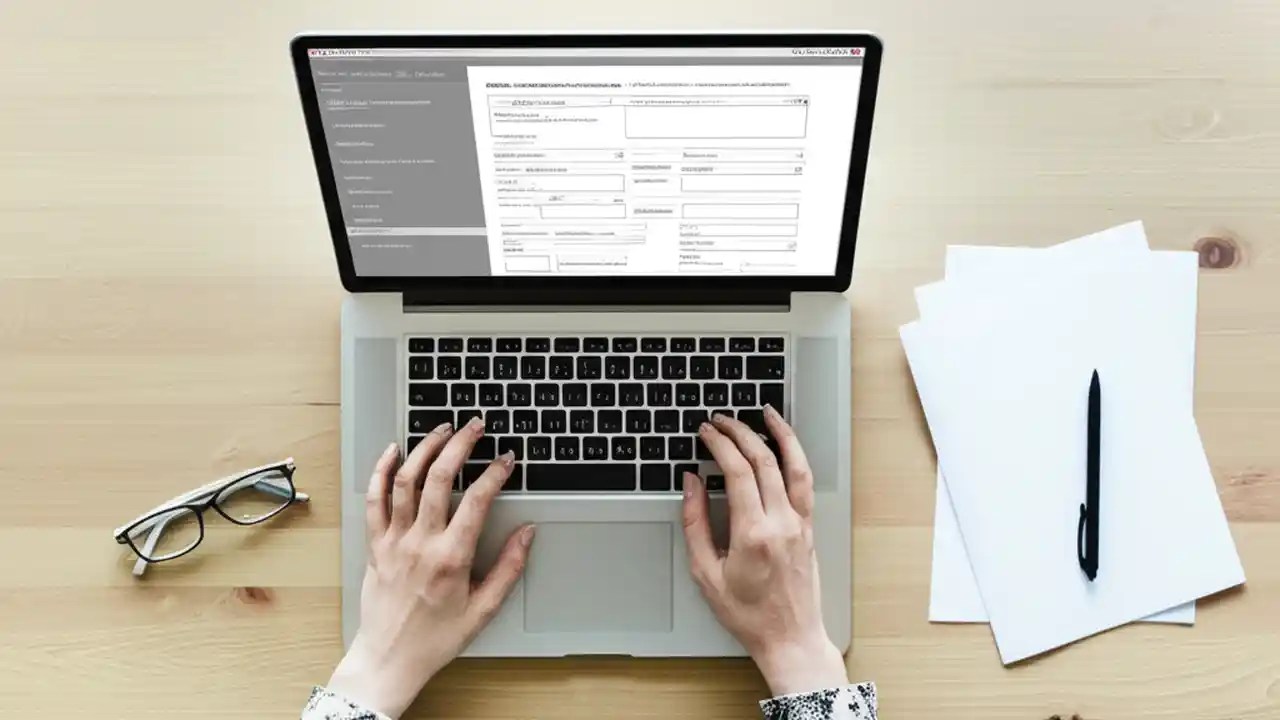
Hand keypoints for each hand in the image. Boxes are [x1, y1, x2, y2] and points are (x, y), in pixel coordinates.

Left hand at [327, 418, 533, 717]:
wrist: (389, 659)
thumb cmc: (436, 638)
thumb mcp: (484, 609)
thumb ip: (509, 568)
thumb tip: (527, 533)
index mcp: (451, 558)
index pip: (478, 500)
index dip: (496, 473)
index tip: (506, 459)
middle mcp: (420, 543)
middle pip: (440, 478)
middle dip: (461, 444)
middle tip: (475, 426)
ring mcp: (393, 541)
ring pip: (405, 480)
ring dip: (424, 448)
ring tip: (442, 430)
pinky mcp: (375, 544)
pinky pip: (373, 499)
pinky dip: (381, 470)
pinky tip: (393, 451)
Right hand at [682, 407, 847, 695]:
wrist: (790, 638)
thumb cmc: (747, 614)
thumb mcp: (706, 572)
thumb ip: (695, 523)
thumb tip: (691, 483)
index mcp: (753, 533)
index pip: (736, 471)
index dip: (719, 444)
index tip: (705, 432)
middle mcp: (781, 523)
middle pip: (763, 461)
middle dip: (740, 432)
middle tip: (721, 420)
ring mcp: (800, 523)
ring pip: (793, 464)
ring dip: (778, 434)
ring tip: (765, 413)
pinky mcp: (809, 527)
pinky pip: (805, 482)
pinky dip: (795, 456)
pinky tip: (785, 445)